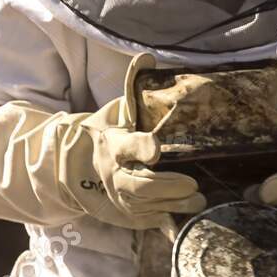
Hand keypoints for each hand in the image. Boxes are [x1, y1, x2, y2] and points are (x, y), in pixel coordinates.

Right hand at [62, 53, 203, 229]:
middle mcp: (113, 173)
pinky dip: (166, 219)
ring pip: (145, 207)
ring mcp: (118, 198)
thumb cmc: (110, 133)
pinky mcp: (124, 215)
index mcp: (114, 144)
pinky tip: (186, 216)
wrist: (78, 166)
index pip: (127, 146)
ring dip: (172, 205)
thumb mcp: (118, 110)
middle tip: (193, 185)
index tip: (157, 149)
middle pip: (138, 186)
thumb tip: (146, 55)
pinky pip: (146, 221)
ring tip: (198, 201)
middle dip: (166, 187)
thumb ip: (133, 85)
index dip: (141, 148)